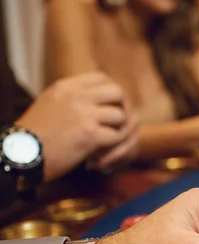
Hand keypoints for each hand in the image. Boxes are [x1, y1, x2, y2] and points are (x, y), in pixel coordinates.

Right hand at [15, 72, 137, 180]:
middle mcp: (76, 96)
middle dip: (123, 108)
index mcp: (66, 87)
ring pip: (121, 116)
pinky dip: (114, 148)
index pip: (102, 78)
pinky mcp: (90, 135)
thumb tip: (95, 97)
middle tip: (117, 125)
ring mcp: (84, 114)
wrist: (21, 155)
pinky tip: (101, 156)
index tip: (112, 106)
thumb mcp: (49, 104)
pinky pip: (117, 137)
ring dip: (119, 132)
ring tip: (109, 142)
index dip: (112, 92)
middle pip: (118, 92)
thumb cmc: (34, 135)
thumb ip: (70, 98)